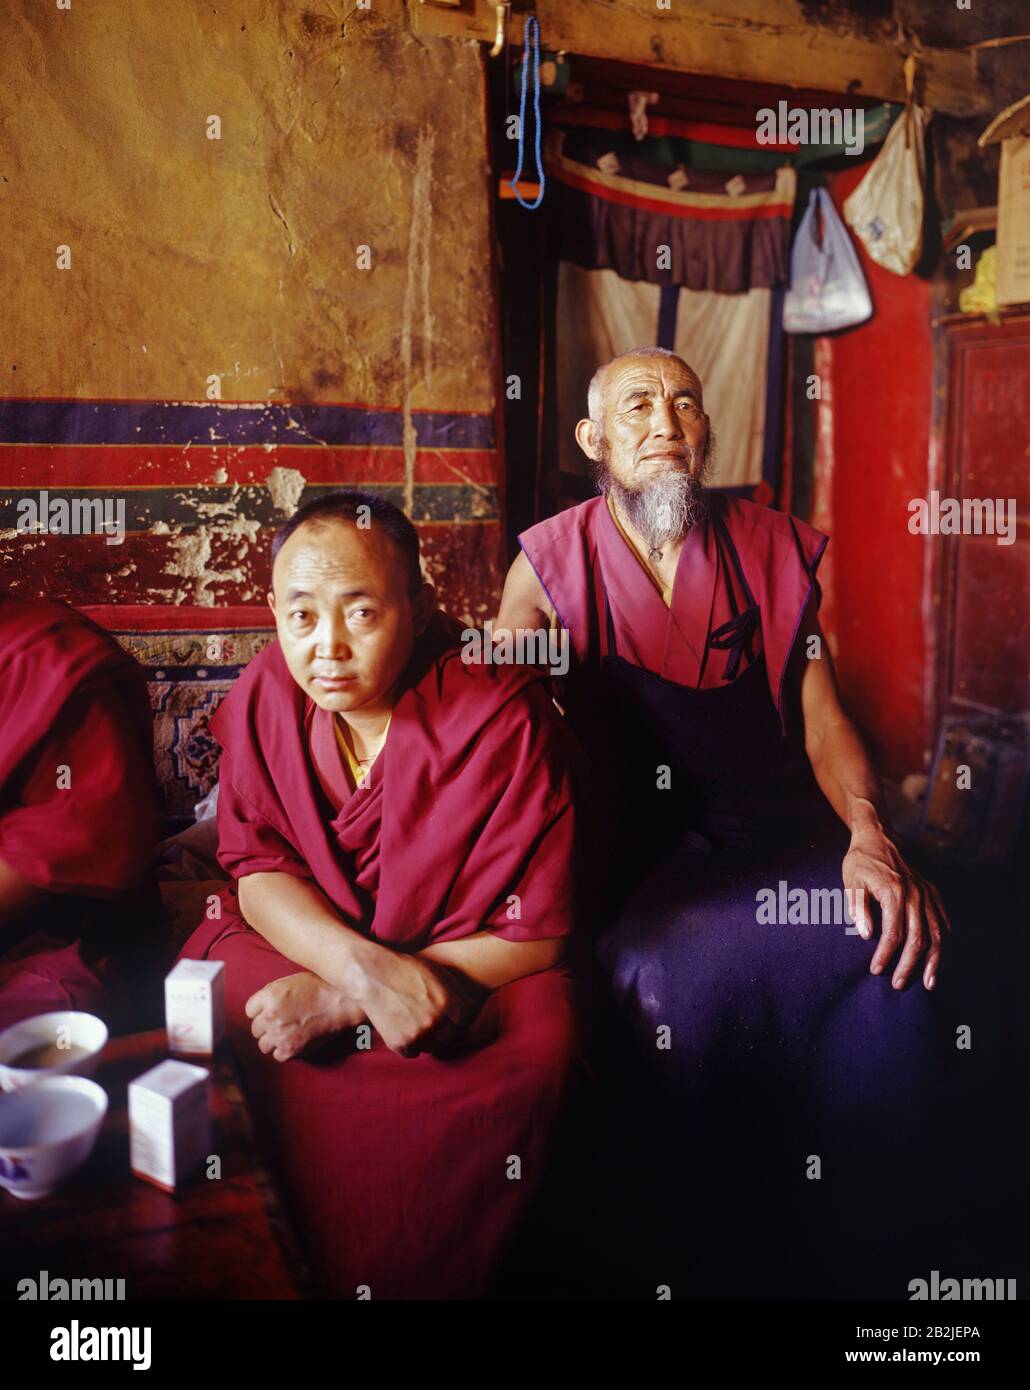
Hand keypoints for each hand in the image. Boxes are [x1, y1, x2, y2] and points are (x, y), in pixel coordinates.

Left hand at [245, 971, 366, 1061]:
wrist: (341, 1003)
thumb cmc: (319, 988)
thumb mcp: (290, 981)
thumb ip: (271, 993)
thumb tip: (260, 1006)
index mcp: (268, 996)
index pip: (249, 1010)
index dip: (261, 1010)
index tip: (271, 1011)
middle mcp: (270, 1016)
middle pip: (255, 1029)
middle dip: (267, 1026)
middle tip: (283, 1022)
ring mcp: (279, 1034)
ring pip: (263, 1045)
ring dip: (273, 1040)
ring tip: (287, 1033)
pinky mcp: (290, 1049)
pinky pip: (277, 1056)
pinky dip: (284, 1051)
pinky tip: (294, 1041)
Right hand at [346, 946, 485, 1057]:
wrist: (370, 974)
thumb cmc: (404, 969)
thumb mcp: (436, 972)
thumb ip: (455, 992)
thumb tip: (469, 1008)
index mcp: (448, 1002)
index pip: (465, 1022)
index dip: (457, 1019)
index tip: (449, 1016)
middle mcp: (436, 1021)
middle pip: (450, 1037)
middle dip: (443, 1030)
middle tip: (430, 1020)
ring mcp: (418, 1034)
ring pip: (431, 1047)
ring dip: (426, 1038)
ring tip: (414, 1021)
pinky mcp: (401, 1044)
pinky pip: (413, 1053)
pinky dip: (409, 1044)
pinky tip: (402, 1028)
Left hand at [842, 828, 948, 989]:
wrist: (878, 837)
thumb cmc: (860, 861)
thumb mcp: (851, 880)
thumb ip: (858, 907)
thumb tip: (866, 934)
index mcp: (894, 892)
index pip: (893, 933)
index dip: (885, 954)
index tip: (876, 970)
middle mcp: (916, 894)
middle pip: (918, 938)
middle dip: (909, 965)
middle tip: (899, 984)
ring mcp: (927, 894)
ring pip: (937, 933)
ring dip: (935, 960)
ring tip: (929, 982)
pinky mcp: (933, 893)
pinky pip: (944, 922)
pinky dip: (944, 942)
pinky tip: (940, 959)